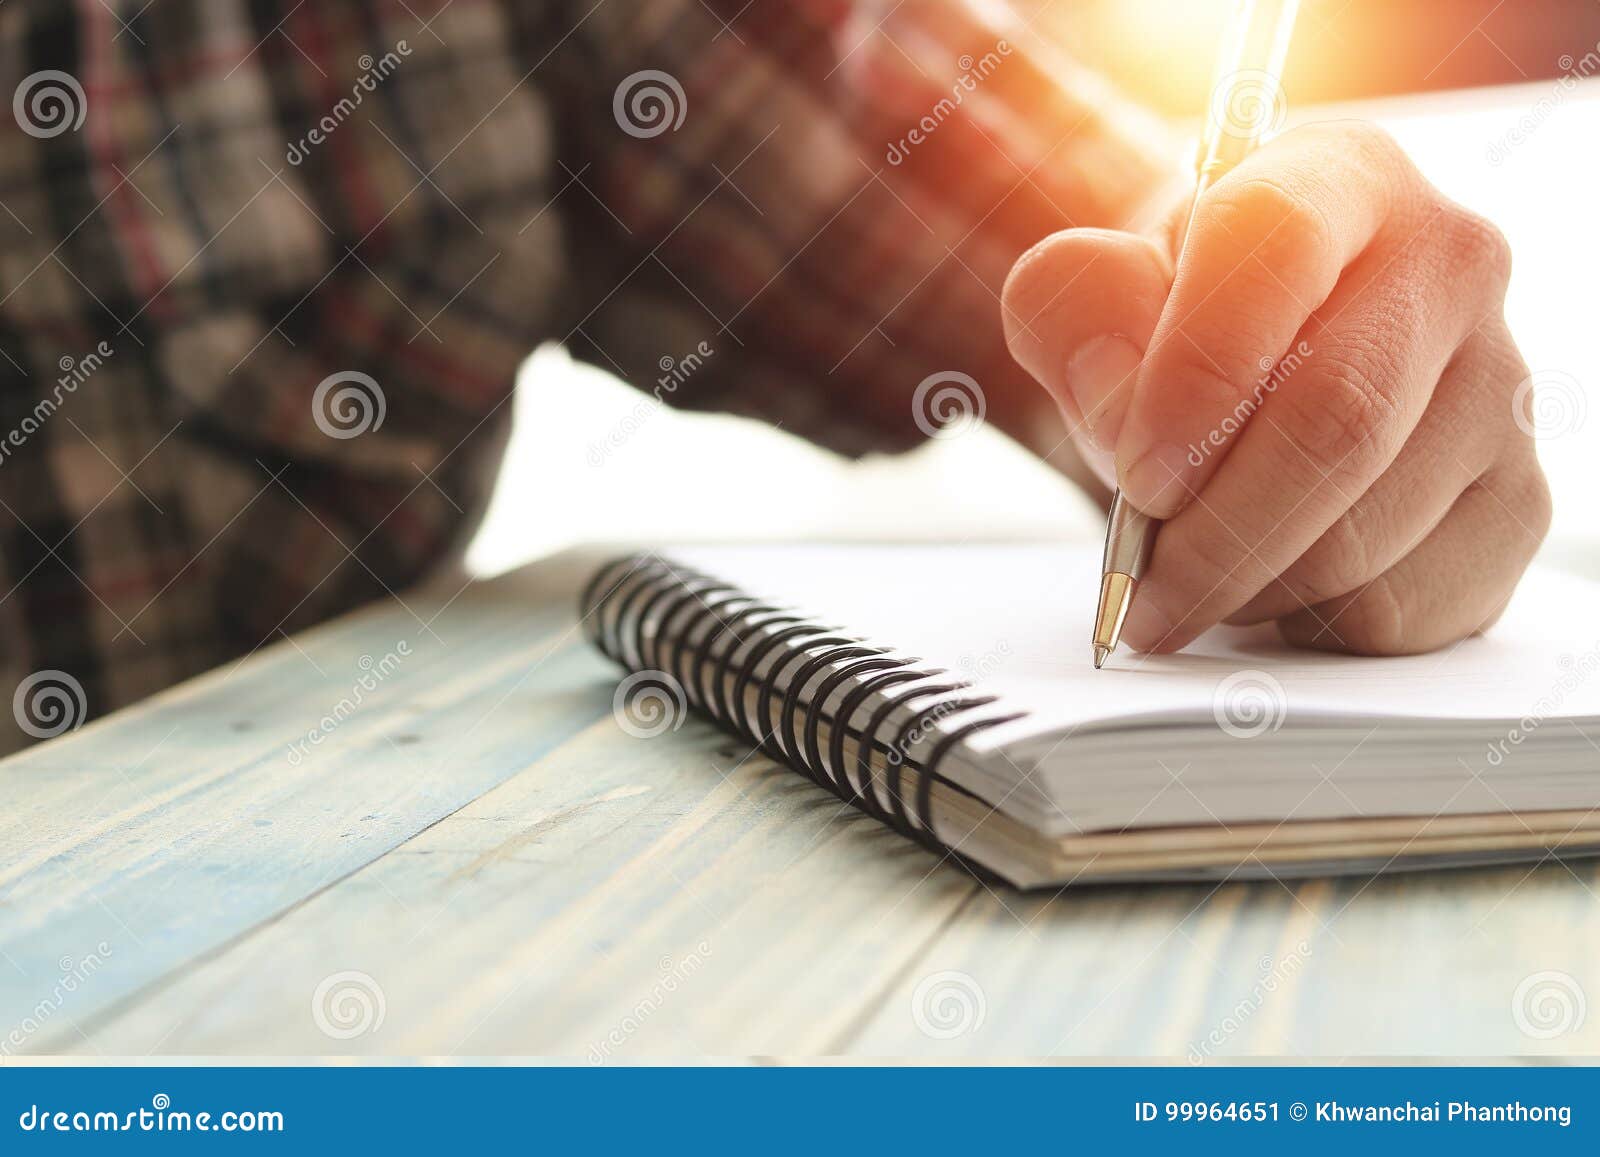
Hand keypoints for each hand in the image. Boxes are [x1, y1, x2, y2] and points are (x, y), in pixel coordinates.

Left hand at [1001, 121, 1550, 656]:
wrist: (1256, 378)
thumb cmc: (1178, 336)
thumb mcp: (1097, 297)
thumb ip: (1074, 315)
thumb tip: (1118, 398)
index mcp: (1339, 180)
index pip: (1276, 250)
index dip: (1196, 376)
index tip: (1138, 477)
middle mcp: (1450, 265)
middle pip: (1336, 421)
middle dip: (1214, 531)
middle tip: (1140, 586)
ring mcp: (1500, 387)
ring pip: (1363, 532)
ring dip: (1246, 587)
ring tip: (1188, 579)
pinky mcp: (1513, 503)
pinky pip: (1398, 602)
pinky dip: (1302, 622)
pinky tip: (1264, 584)